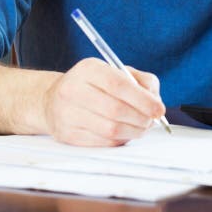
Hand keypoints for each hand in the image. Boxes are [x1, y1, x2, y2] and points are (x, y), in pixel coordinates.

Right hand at [43, 58, 164, 146]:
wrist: (52, 100)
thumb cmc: (93, 85)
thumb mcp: (115, 72)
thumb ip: (141, 81)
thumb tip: (155, 100)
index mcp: (88, 69)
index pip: (118, 84)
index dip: (143, 99)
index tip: (159, 109)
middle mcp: (73, 90)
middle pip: (115, 109)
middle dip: (141, 118)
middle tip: (152, 121)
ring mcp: (67, 114)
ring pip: (110, 129)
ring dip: (133, 131)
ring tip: (141, 127)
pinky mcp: (67, 135)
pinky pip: (102, 142)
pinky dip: (120, 139)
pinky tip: (124, 133)